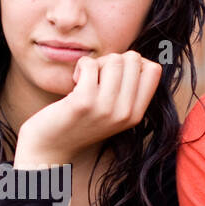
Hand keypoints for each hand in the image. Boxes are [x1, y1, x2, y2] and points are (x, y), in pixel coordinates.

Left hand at [13, 51, 162, 167]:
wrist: (50, 147)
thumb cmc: (79, 122)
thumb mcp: (112, 112)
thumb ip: (128, 91)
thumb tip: (136, 58)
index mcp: (135, 114)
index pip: (154, 70)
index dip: (134, 63)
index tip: (116, 74)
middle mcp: (125, 113)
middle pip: (134, 59)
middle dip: (114, 60)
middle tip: (98, 78)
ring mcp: (106, 108)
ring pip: (114, 59)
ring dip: (97, 63)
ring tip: (86, 81)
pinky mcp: (84, 102)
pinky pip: (90, 64)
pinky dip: (80, 66)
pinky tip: (74, 82)